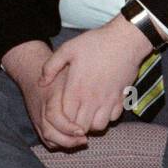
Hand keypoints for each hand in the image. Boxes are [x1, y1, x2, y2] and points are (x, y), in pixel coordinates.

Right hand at [4, 40, 86, 150]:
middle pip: (49, 132)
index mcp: (49, 97)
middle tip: (84, 140)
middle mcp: (41, 110)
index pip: (54, 116)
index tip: (81, 130)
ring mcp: (37, 118)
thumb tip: (98, 89)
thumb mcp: (67, 69)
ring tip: (81, 141)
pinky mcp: (37, 122)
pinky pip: (46, 138)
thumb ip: (79, 80)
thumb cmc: (57, 72)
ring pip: (47, 138)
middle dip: (67, 140)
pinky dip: (58, 143)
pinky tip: (73, 141)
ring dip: (64, 143)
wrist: (31, 72)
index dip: (67, 127)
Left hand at [39, 16, 153, 132]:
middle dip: (76, 127)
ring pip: (99, 126)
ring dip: (92, 124)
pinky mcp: (121, 97)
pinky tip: (104, 107)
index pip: (65, 119)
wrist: (126, 39)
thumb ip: (50, 67)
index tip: (62, 116)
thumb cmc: (96, 42)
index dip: (62, 122)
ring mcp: (108, 100)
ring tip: (89, 114)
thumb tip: (41, 82)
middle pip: (81, 128)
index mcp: (76, 89)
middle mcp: (92, 99)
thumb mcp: (68, 49)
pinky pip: (114, 118)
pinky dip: (108, 117)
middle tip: (74, 118)